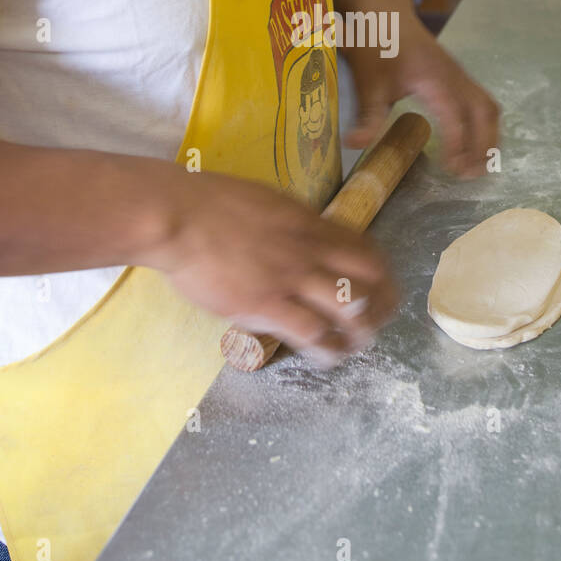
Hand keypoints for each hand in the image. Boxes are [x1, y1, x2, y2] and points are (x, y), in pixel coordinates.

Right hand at [146, 170, 399, 366]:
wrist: (177, 216)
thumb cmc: (209, 205)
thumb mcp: (267, 203)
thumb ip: (291, 225)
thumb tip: (304, 238)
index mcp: (310, 223)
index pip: (367, 249)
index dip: (383, 274)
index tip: (383, 289)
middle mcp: (310, 249)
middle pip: (371, 282)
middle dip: (383, 307)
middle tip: (377, 324)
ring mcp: (291, 277)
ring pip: (350, 311)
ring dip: (359, 334)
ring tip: (354, 347)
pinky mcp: (266, 304)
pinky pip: (311, 333)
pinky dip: (325, 349)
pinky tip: (324, 357)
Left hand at [344, 15, 499, 178]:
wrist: (383, 13)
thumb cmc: (376, 44)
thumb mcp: (368, 82)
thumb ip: (368, 116)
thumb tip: (355, 145)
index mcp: (435, 79)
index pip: (456, 118)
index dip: (458, 145)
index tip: (452, 169)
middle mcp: (454, 77)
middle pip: (483, 114)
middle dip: (482, 146)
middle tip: (470, 175)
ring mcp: (459, 75)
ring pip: (488, 108)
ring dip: (488, 136)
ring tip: (477, 165)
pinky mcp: (458, 76)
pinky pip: (483, 102)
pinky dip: (484, 125)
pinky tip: (474, 143)